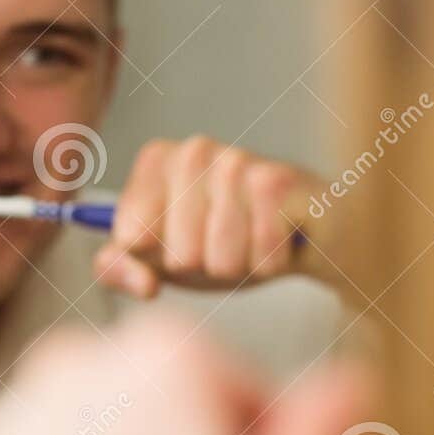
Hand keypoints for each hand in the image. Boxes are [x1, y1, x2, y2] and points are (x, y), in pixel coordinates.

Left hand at [94, 136, 326, 298]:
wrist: (312, 235)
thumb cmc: (231, 241)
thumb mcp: (164, 259)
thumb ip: (121, 268)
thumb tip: (144, 284)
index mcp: (157, 161)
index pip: (131, 239)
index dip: (160, 259)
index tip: (187, 240)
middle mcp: (193, 150)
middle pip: (176, 256)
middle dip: (204, 267)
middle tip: (229, 243)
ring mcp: (236, 161)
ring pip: (218, 259)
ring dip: (240, 267)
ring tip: (254, 242)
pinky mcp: (277, 181)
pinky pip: (257, 257)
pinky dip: (270, 265)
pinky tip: (282, 241)